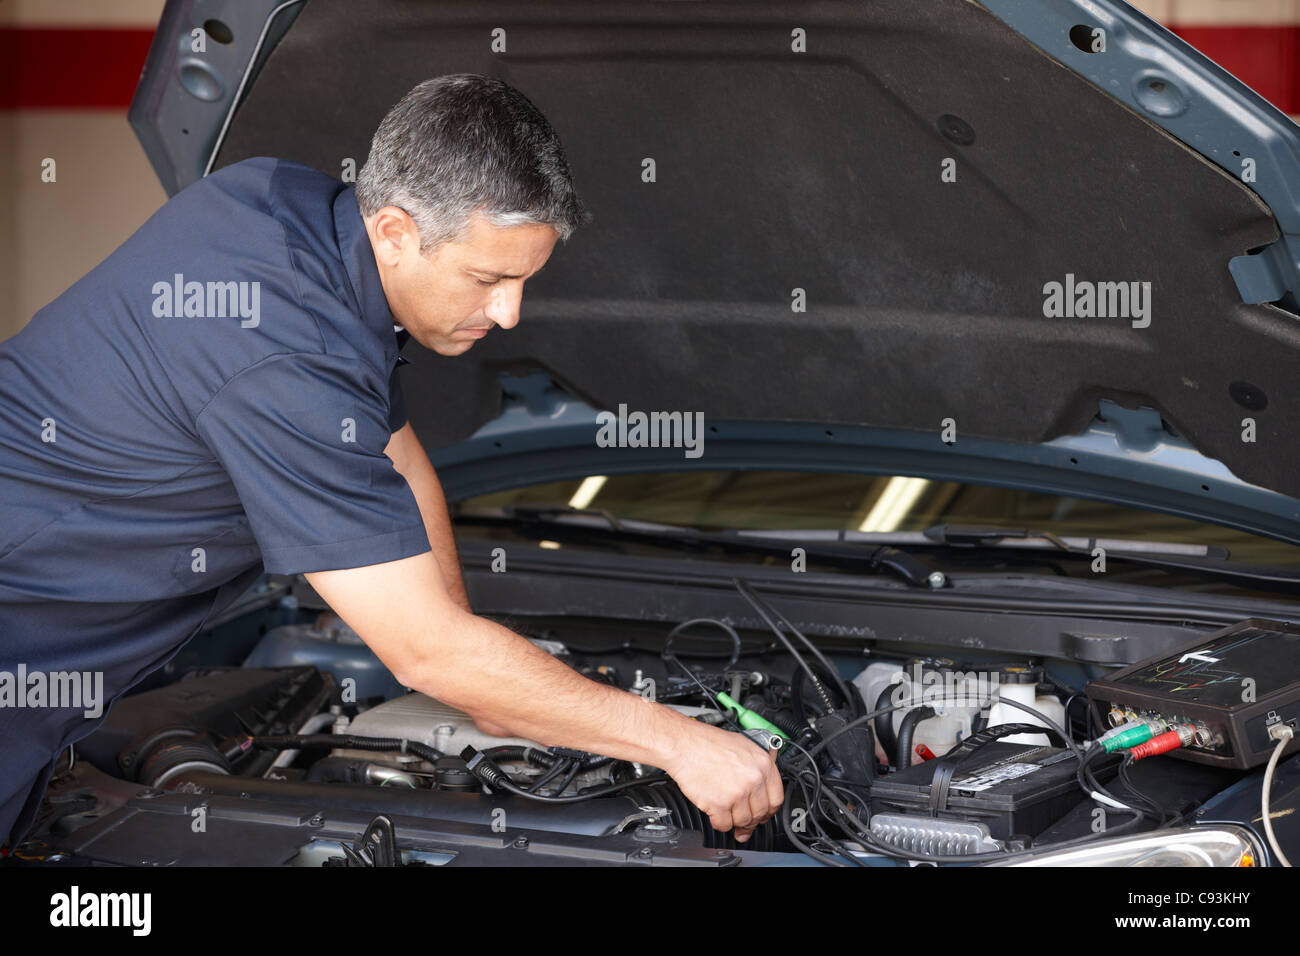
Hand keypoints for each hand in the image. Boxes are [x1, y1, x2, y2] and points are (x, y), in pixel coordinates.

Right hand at [660, 720, 783, 842]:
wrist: (684, 744)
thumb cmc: (708, 743)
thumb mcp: (742, 746)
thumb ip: (756, 768)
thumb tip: (761, 788)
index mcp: (763, 764)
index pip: (776, 798)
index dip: (768, 811)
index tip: (763, 815)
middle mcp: (753, 779)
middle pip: (760, 813)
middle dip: (751, 821)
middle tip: (744, 824)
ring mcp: (737, 793)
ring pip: (743, 821)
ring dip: (734, 822)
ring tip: (726, 815)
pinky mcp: (719, 804)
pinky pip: (724, 824)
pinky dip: (719, 823)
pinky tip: (715, 814)